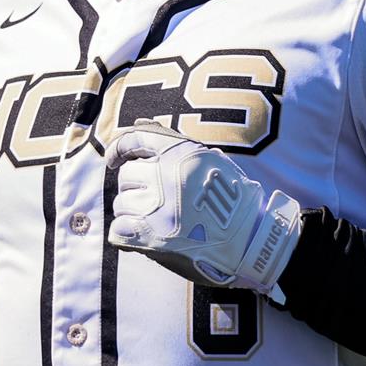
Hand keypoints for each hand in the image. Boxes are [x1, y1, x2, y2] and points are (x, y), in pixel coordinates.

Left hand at [107, 121, 301, 292]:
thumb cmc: (232, 199)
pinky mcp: (150, 237)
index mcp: (181, 153)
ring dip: (135, 214)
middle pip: (127, 177)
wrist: (251, 241)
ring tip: (163, 223)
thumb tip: (137, 123)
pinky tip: (147, 239)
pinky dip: (128, 236)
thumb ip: (171, 141)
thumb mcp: (209, 159)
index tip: (115, 161)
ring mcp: (156, 207)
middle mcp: (165, 176)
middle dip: (137, 189)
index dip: (119, 150)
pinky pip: (118, 231)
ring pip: (122, 205)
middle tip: (161, 204)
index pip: (135, 140)